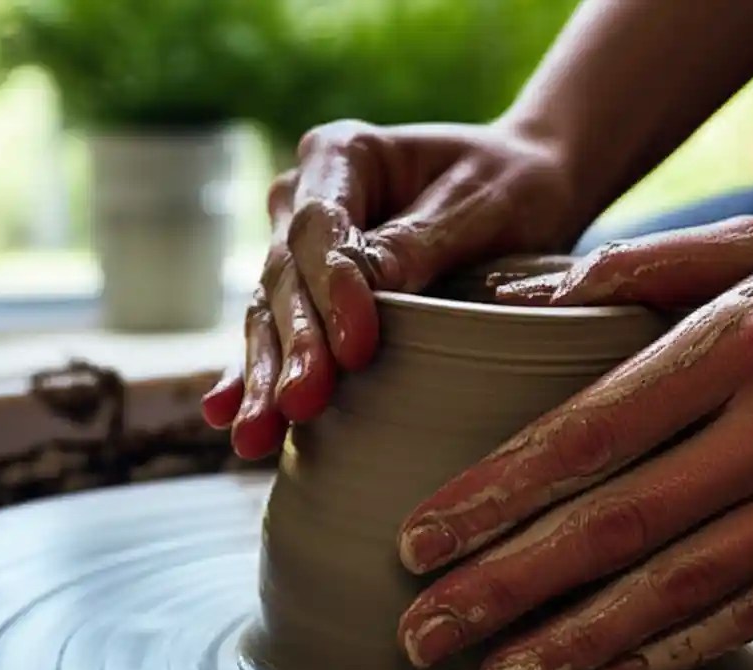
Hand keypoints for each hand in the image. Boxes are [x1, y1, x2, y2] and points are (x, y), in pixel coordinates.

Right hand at [202, 121, 577, 458]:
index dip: (332, 289)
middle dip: (295, 345)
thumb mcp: (482, 205)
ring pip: (271, 313)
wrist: (525, 189)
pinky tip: (227, 414)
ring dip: (266, 375)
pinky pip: (276, 334)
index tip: (358, 347)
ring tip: (257, 434)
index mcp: (343, 154)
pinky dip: (255, 373)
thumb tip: (369, 286)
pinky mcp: (310, 294)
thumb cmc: (512, 186)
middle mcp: (303, 196)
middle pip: (287, 276)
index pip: (320, 227)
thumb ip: (420, 243)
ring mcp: (299, 248)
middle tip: (301, 403)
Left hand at [394, 216, 752, 669]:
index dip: (498, 491)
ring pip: (680, 589)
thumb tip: (526, 296)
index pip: (594, 429)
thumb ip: (643, 266)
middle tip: (423, 629)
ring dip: (578, 640)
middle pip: (619, 525)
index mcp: (744, 342)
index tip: (422, 535)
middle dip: (508, 585)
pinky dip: (679, 649)